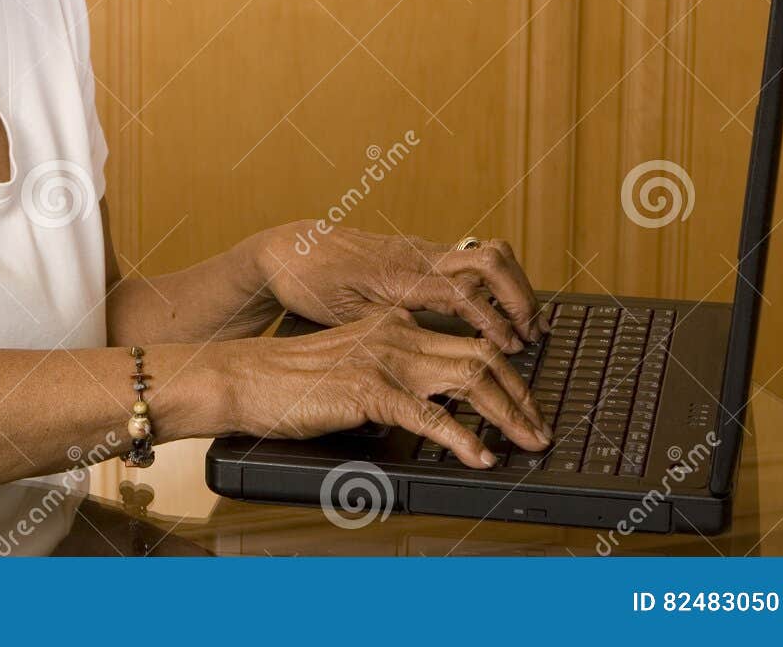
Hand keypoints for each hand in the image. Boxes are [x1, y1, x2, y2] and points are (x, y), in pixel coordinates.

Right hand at [217, 308, 552, 466]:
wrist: (242, 377)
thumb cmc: (288, 381)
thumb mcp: (351, 364)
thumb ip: (390, 377)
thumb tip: (426, 411)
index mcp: (395, 325)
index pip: (468, 340)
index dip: (506, 372)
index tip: (525, 402)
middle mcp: (397, 334)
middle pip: (482, 355)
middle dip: (522, 393)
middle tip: (539, 427)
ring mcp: (384, 359)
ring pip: (470, 377)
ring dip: (508, 413)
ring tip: (527, 442)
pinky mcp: (368, 390)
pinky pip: (430, 416)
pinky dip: (463, 440)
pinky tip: (479, 458)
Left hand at [246, 222, 548, 353]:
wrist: (292, 249)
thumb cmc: (312, 284)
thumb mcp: (344, 316)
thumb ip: (386, 331)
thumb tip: (422, 356)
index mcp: (400, 276)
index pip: (462, 292)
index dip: (493, 320)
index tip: (512, 347)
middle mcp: (418, 256)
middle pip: (489, 261)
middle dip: (520, 297)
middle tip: (533, 334)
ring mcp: (423, 250)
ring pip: (488, 253)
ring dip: (515, 286)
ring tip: (529, 323)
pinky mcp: (423, 252)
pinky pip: (474, 257)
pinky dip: (499, 282)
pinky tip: (504, 309)